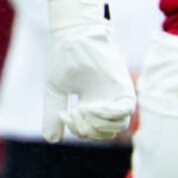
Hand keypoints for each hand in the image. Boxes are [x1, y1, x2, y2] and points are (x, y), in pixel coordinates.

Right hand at [44, 24, 135, 143]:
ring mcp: (116, 95)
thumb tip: (52, 140)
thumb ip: (53, 115)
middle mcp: (107, 102)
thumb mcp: (55, 92)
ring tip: (83, 109)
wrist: (72, 37)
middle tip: (73, 113)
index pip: (94, 131)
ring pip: (118, 126)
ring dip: (98, 124)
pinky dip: (111, 114)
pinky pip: (126, 110)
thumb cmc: (63, 59)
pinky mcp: (123, 85)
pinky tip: (93, 106)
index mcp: (92, 105)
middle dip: (87, 130)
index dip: (79, 130)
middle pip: (106, 133)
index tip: (64, 115)